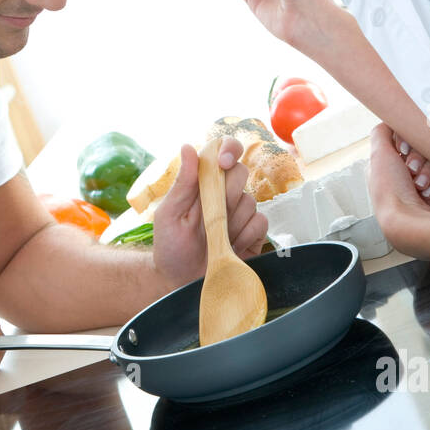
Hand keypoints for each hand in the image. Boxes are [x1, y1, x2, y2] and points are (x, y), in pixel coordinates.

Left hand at [152, 137, 268, 289]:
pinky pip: (260, 223)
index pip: (222, 152)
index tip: (223, 163)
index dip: (228, 150)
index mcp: (202, 184)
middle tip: (211, 215)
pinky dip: (245, 236)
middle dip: (226, 194)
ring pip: (250, 201)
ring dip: (231, 222)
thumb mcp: (169, 215)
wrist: (181, 282)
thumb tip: (188, 147)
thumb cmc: (170, 247)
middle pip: (241, 172)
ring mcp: (240, 214)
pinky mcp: (254, 233)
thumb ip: (182, 183)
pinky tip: (230, 246)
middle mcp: (224, 194)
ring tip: (215, 238)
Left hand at [367, 123, 429, 241]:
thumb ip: (381, 132)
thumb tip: (388, 120)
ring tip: (419, 186)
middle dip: (418, 160)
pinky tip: (426, 194)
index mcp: (384, 165)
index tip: (403, 151)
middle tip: (411, 171)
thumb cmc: (391, 191)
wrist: (409, 222)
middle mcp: (398, 176)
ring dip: (427, 174)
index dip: (406, 144)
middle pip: (419, 152)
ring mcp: (416, 186)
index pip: (402, 142)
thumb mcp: (379, 154)